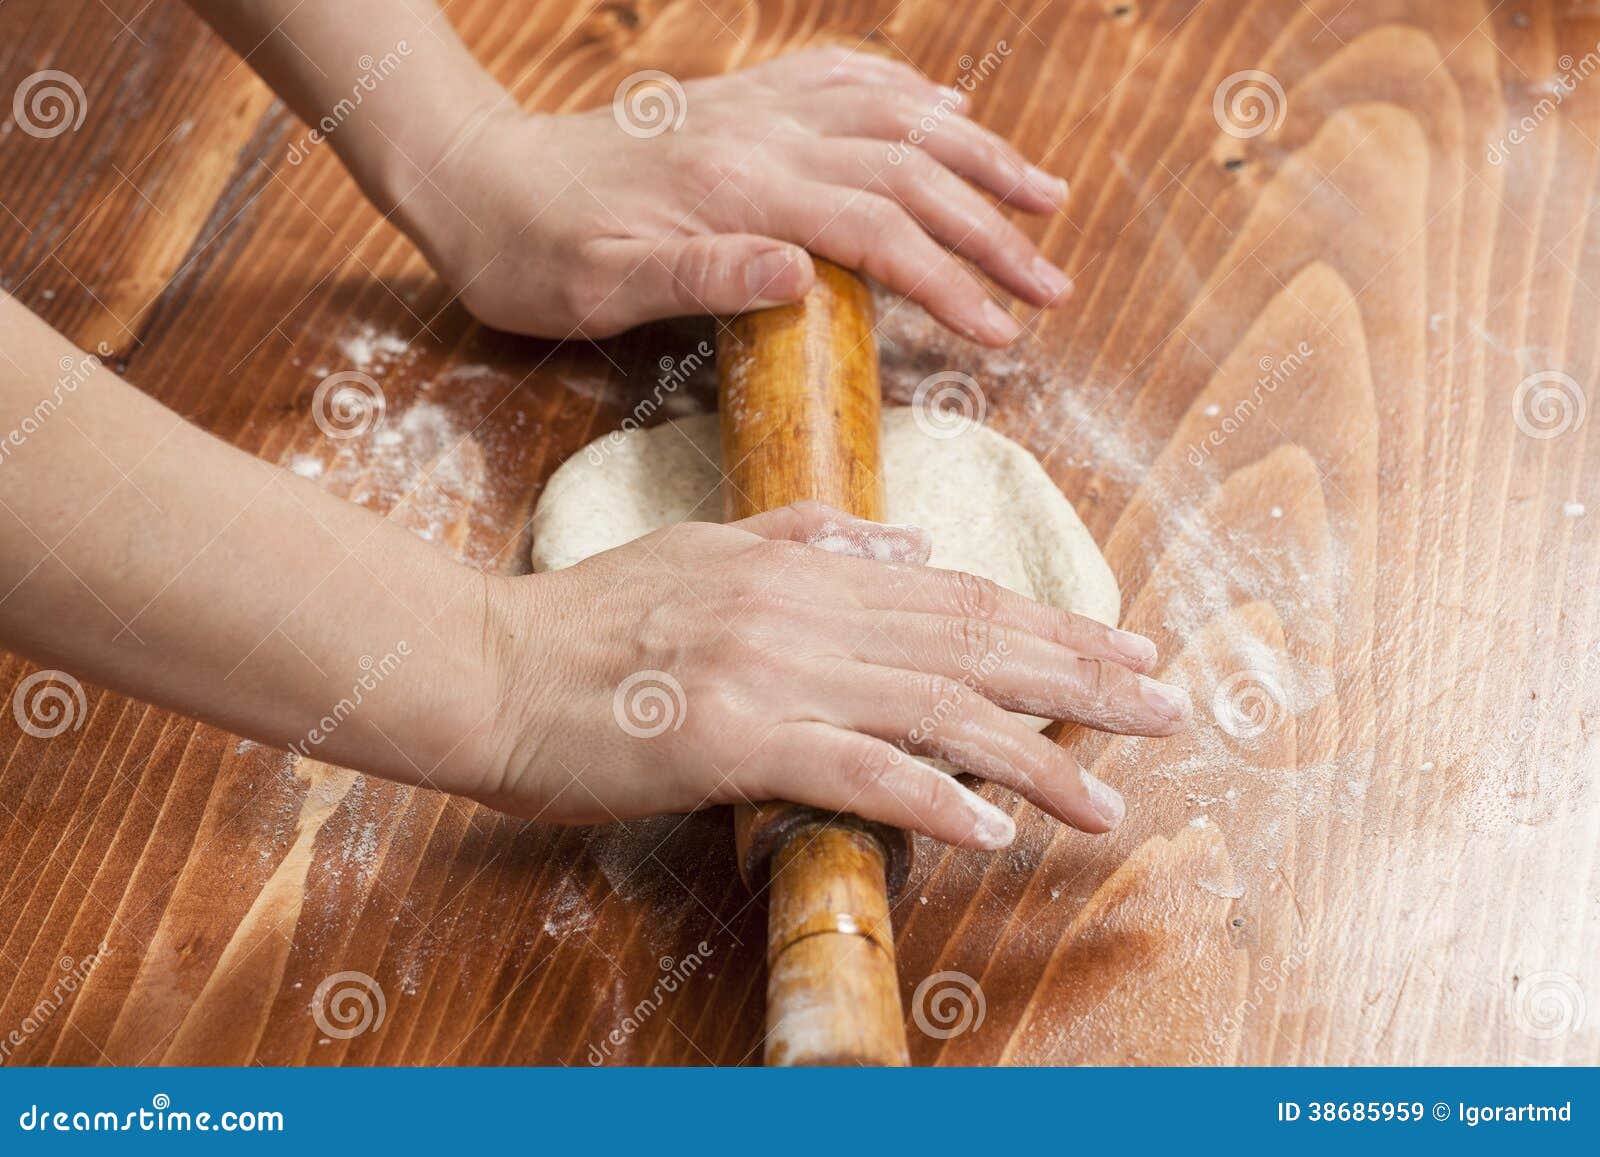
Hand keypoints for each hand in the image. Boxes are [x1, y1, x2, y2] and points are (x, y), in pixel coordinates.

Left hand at [400, 47, 1072, 344]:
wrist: (475, 178)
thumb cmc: (531, 254)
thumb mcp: (597, 289)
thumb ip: (701, 280)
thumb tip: (802, 277)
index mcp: (736, 192)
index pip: (876, 233)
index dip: (949, 282)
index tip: (1003, 332)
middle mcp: (759, 135)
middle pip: (908, 171)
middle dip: (992, 229)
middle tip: (1052, 286)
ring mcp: (753, 110)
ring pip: (894, 114)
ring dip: (976, 152)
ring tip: (1042, 193)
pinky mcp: (739, 103)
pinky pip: (842, 76)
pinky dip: (907, 91)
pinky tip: (945, 105)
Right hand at [468, 502, 1190, 848]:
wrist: (488, 665)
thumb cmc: (589, 621)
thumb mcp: (704, 549)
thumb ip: (806, 536)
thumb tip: (904, 541)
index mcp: (804, 563)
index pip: (958, 596)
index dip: (1052, 625)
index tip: (1125, 648)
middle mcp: (805, 606)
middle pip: (973, 647)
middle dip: (1081, 682)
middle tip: (1168, 710)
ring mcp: (773, 670)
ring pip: (935, 710)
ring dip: (1035, 758)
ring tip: (1110, 799)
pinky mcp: (734, 737)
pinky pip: (855, 771)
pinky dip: (931, 798)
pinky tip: (991, 829)